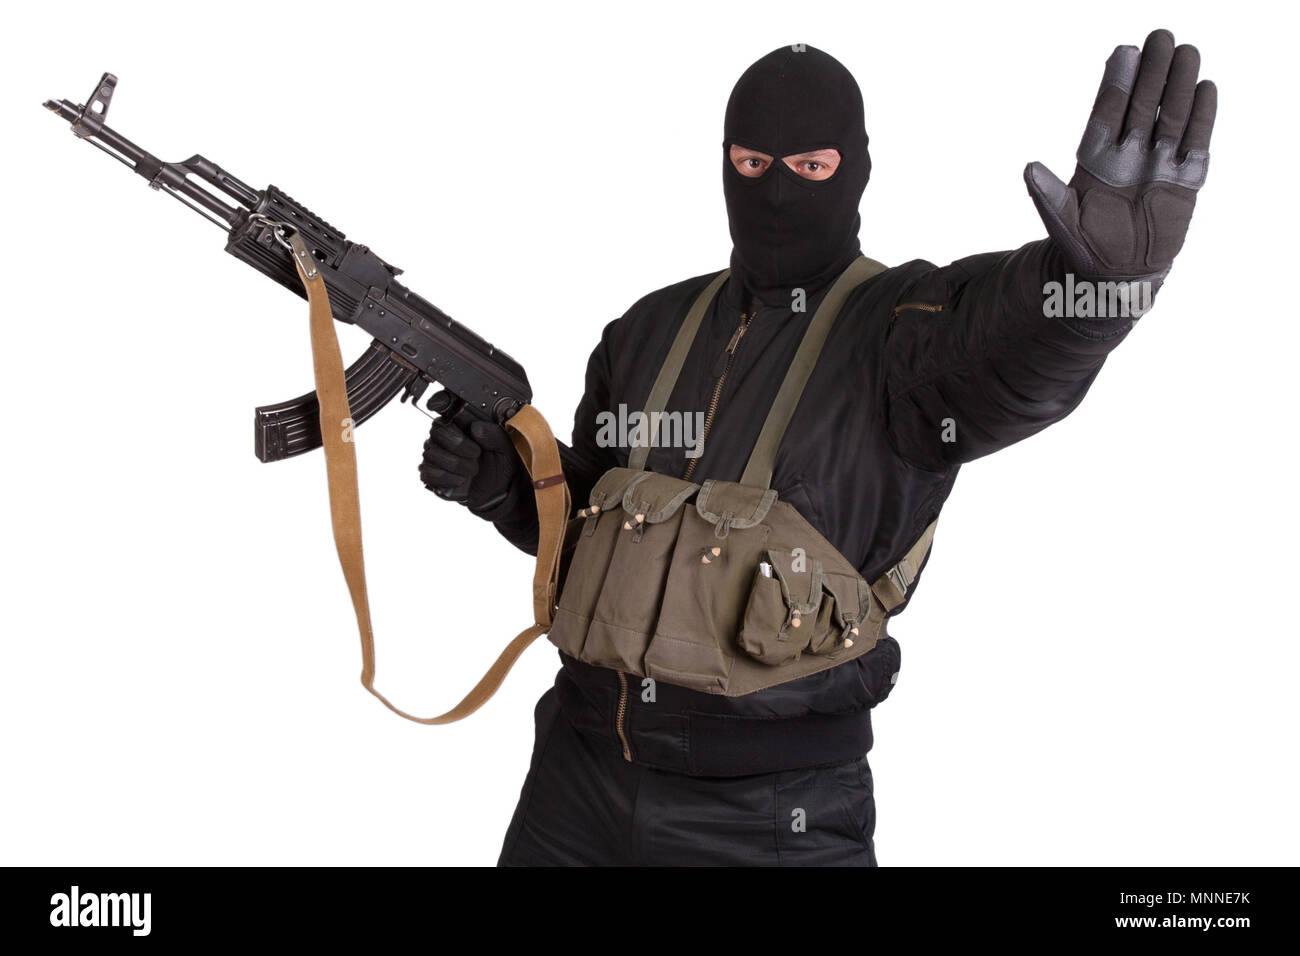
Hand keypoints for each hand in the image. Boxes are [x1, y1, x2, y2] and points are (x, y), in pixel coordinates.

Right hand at [419, 390, 529, 517]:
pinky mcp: (431, 475)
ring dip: (456, 464)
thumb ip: (493, 434)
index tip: (449, 416)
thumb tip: (477, 428)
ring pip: (432, 454)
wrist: (498, 488)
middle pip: (437, 432)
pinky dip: (447, 478)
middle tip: (476, 454)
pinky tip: (461, 480)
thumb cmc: (498, 461)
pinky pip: (429, 473)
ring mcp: (433, 455)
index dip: (441, 407)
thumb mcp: (504, 446)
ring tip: (473, 470)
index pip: (440, 408)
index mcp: (458, 423)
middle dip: (458, 445)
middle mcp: (441, 437)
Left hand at [1025, 29, 1216, 304]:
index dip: (1117, 83)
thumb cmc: (1082, 249)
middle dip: (1152, 72)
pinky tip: (1206, 89)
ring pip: (1171, 118)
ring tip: (1188, 51)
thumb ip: (1048, 195)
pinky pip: (1195, 144)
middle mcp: (1128, 156)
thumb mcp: (1062, 223)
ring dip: (1179, 86)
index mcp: (1096, 160)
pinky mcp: (1184, 182)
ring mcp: (1157, 166)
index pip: (1108, 112)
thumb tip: (1028, 168)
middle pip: (1142, 106)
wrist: (1115, 277)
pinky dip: (1202, 118)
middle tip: (1161, 35)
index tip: (1124, 52)